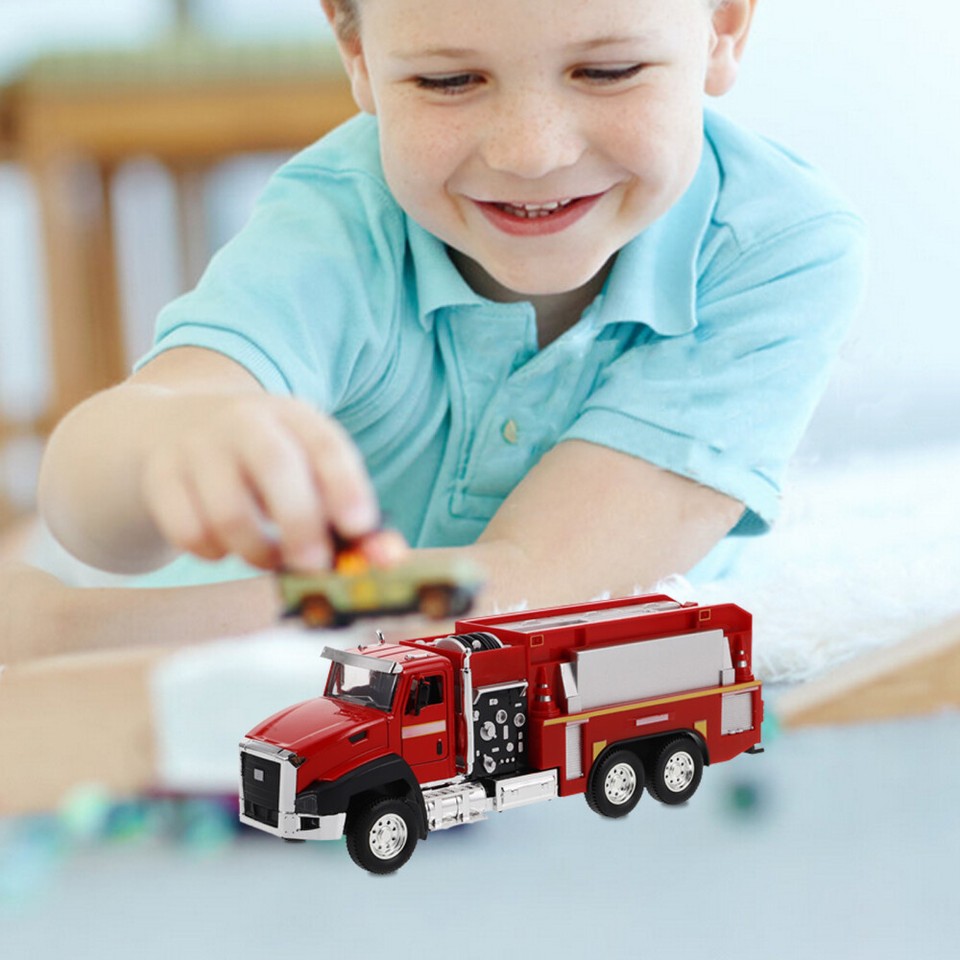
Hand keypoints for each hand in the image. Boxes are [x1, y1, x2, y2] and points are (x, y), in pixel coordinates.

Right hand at [139, 392, 399, 570]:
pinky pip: (187, 530)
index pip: (326, 444)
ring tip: (267, 557)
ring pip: (227, 509)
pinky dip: (210, 552)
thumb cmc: (260, 464)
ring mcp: (196, 445)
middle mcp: (244, 421)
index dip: (345, 486)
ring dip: (255, 549)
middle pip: (275, 465)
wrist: (168, 429)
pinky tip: (222, 546)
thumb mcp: (304, 470)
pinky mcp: (159, 475)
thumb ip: (346, 515)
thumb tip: (387, 559)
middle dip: (300, 522)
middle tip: (314, 564)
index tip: (359, 526)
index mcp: (293, 416)